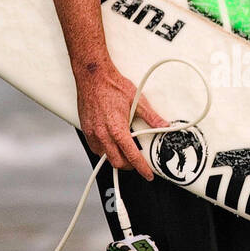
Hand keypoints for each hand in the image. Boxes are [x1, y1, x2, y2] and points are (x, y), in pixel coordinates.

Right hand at [76, 60, 166, 179]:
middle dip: (129, 166)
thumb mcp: (137, 100)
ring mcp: (93, 132)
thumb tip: (163, 125)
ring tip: (124, 151)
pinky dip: (103, 150)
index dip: (141, 168)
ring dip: (115, 158)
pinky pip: (94, 147)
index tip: (147, 174)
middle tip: (137, 162)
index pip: (132, 156)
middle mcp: (103, 134)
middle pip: (116, 162)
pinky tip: (110, 143)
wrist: (93, 76)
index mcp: (117, 129)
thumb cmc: (112, 86)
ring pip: (104, 156)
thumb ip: (151, 116)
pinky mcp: (86, 129)